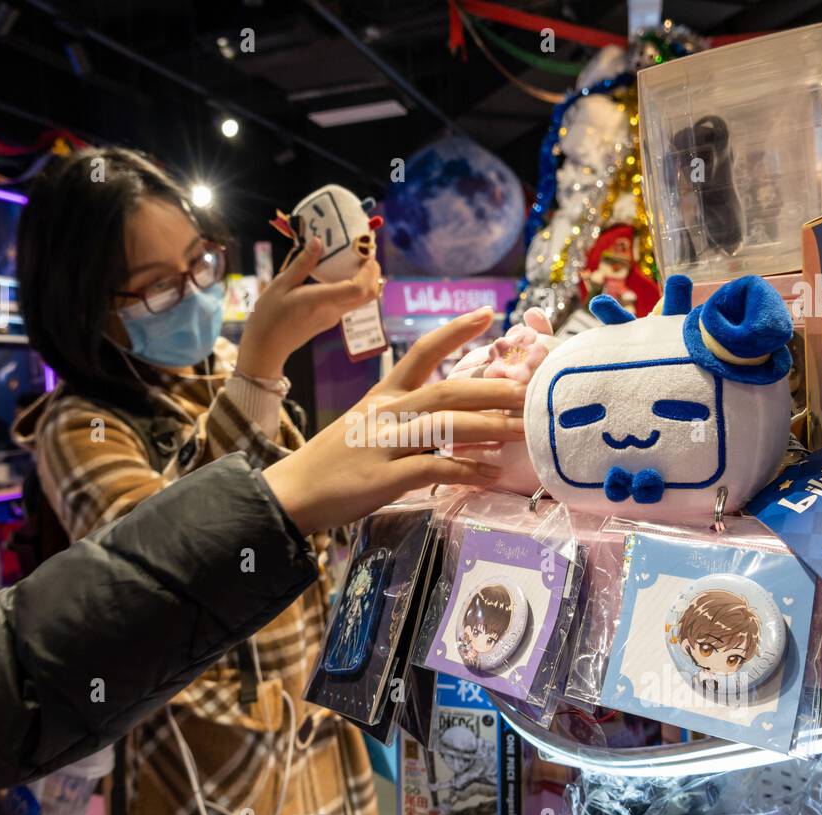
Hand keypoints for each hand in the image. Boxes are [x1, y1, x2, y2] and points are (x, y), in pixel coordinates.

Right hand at [237, 236, 381, 379]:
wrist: (267, 347)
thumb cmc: (269, 316)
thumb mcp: (280, 284)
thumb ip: (302, 263)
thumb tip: (318, 241)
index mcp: (321, 301)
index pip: (358, 289)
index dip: (368, 270)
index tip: (365, 253)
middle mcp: (333, 311)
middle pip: (369, 294)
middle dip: (373, 272)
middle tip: (365, 252)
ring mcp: (334, 317)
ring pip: (362, 299)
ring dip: (365, 278)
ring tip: (354, 258)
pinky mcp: (331, 319)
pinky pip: (350, 300)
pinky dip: (354, 285)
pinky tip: (339, 272)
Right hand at [264, 307, 524, 533]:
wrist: (291, 493)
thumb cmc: (334, 462)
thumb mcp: (366, 426)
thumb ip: (406, 418)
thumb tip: (457, 419)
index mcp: (383, 396)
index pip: (422, 352)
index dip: (456, 332)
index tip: (488, 313)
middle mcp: (385, 413)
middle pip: (447, 390)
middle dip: (493, 389)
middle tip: (529, 391)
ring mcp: (383, 444)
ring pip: (445, 425)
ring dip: (491, 428)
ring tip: (524, 432)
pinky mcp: (383, 478)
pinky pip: (434, 468)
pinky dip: (466, 471)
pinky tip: (489, 475)